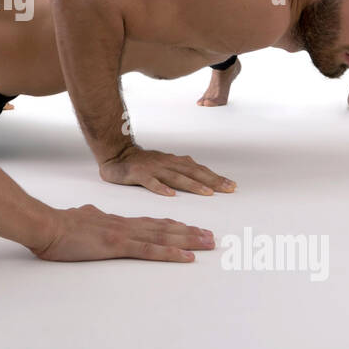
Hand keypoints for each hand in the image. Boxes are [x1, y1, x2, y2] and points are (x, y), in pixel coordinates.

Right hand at [28, 204, 216, 261]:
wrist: (47, 225)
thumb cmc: (59, 226)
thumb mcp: (81, 219)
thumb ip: (92, 218)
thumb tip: (93, 216)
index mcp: (117, 222)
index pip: (151, 223)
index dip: (172, 225)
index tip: (189, 229)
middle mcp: (126, 225)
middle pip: (164, 227)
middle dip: (189, 232)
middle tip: (210, 236)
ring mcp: (124, 234)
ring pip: (163, 236)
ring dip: (188, 240)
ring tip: (207, 243)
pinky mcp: (118, 246)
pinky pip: (150, 251)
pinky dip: (171, 253)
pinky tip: (187, 257)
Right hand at [99, 145, 235, 196]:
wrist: (115, 154)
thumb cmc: (141, 162)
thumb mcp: (164, 164)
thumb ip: (180, 169)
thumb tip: (200, 173)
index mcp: (174, 162)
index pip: (199, 170)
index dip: (216, 178)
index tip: (232, 186)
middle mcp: (167, 163)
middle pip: (193, 172)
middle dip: (212, 181)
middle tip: (228, 189)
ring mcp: (153, 168)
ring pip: (176, 177)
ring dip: (192, 185)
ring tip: (206, 193)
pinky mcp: (138, 174)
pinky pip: (151, 182)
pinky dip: (161, 187)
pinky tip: (170, 194)